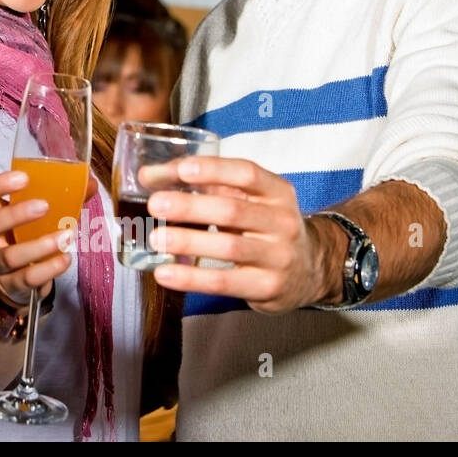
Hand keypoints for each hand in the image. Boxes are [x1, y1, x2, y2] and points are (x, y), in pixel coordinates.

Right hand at [0, 170, 72, 305]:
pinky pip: (27, 278)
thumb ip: (59, 197)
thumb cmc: (23, 234)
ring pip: (8, 257)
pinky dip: (49, 268)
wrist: (15, 279)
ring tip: (66, 236)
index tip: (24, 178)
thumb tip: (89, 183)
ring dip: (39, 246)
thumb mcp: (33, 213)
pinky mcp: (10, 285)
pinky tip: (65, 258)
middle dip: (15, 214)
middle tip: (45, 206)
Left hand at [145, 156, 333, 312]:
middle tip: (155, 204)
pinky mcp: (267, 287)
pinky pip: (225, 282)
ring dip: (188, 242)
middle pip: (233, 211)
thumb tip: (148, 176)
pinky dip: (191, 278)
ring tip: (155, 239)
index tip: (182, 170)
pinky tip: (165, 273)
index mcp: (277, 192)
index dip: (214, 170)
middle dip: (191, 207)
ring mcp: (278, 256)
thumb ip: (204, 186)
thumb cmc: (263, 227)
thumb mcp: (246, 201)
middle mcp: (283, 222)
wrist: (309, 271)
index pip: (247, 173)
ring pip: (229, 247)